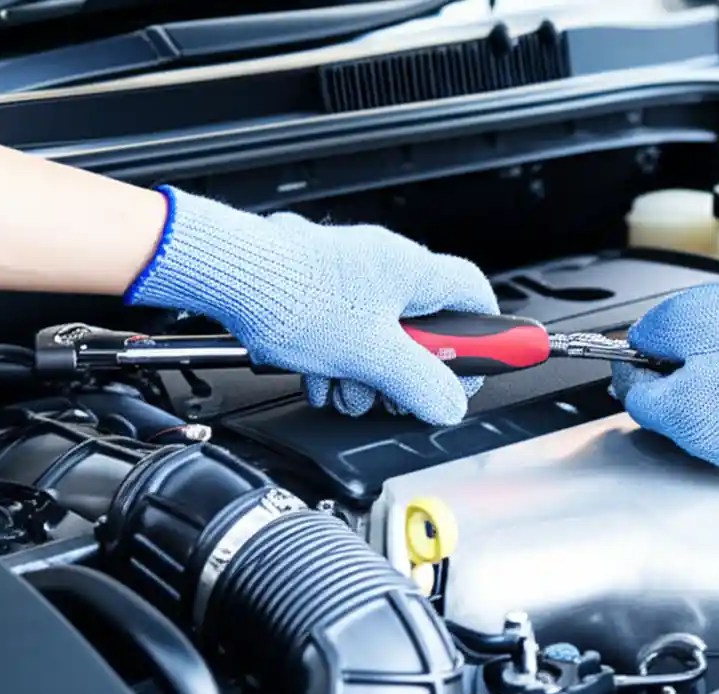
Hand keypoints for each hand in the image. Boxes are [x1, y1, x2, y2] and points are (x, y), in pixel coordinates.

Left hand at [126, 187, 497, 424]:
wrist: (230, 275)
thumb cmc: (295, 295)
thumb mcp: (372, 356)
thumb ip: (420, 384)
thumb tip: (449, 403)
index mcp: (411, 270)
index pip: (474, 297)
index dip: (486, 336)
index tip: (487, 364)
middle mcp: (383, 265)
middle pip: (420, 330)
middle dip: (404, 371)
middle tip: (394, 390)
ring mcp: (347, 275)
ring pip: (376, 337)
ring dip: (363, 372)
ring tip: (342, 385)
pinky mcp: (315, 287)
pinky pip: (342, 332)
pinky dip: (334, 359)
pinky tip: (317, 374)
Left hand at [611, 263, 718, 475]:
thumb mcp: (687, 313)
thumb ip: (649, 333)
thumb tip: (638, 343)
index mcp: (682, 416)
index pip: (633, 397)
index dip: (634, 367)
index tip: (640, 351)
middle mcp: (713, 447)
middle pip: (672, 415)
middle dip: (676, 382)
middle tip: (696, 347)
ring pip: (710, 426)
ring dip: (712, 397)